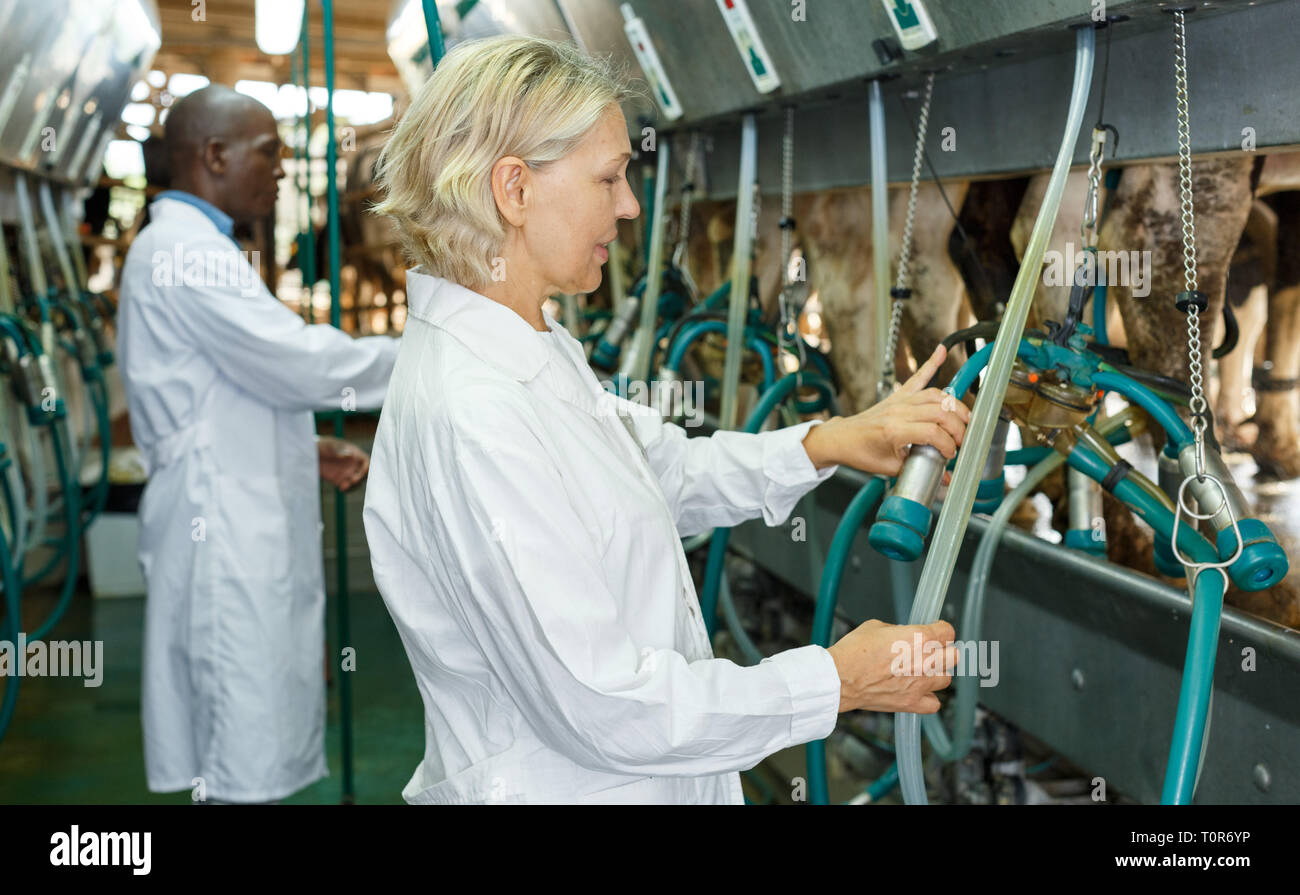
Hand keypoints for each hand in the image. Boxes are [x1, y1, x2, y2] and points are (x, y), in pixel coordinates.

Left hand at [318, 437, 369, 490]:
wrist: (308, 453)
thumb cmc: (322, 445)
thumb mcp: (330, 446)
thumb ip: (339, 450)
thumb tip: (349, 454)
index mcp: (354, 453)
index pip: (366, 462)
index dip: (366, 468)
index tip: (360, 473)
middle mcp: (352, 463)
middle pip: (363, 474)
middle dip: (360, 479)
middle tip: (352, 481)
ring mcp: (346, 472)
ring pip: (356, 482)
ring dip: (353, 486)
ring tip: (344, 487)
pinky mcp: (338, 479)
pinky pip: (346, 486)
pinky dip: (346, 489)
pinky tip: (341, 489)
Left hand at [801, 344, 969, 476]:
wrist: (841, 438)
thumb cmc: (861, 452)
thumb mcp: (889, 469)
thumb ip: (919, 472)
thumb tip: (946, 480)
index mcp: (895, 430)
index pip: (933, 433)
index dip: (948, 445)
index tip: (949, 455)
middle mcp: (899, 411)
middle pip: (940, 412)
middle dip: (958, 427)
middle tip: (962, 440)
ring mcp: (900, 400)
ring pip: (936, 395)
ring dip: (955, 406)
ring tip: (965, 419)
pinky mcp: (899, 395)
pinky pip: (917, 377)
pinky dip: (930, 363)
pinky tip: (942, 351)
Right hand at [826, 619, 958, 713]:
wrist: (840, 678)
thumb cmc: (853, 651)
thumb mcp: (876, 626)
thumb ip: (899, 631)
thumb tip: (904, 636)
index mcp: (918, 638)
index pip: (948, 631)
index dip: (941, 629)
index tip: (936, 630)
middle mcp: (925, 661)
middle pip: (953, 655)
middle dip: (942, 651)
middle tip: (929, 650)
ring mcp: (920, 684)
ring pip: (946, 679)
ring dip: (936, 674)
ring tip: (921, 671)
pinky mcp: (911, 703)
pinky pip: (934, 703)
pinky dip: (929, 698)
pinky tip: (918, 691)